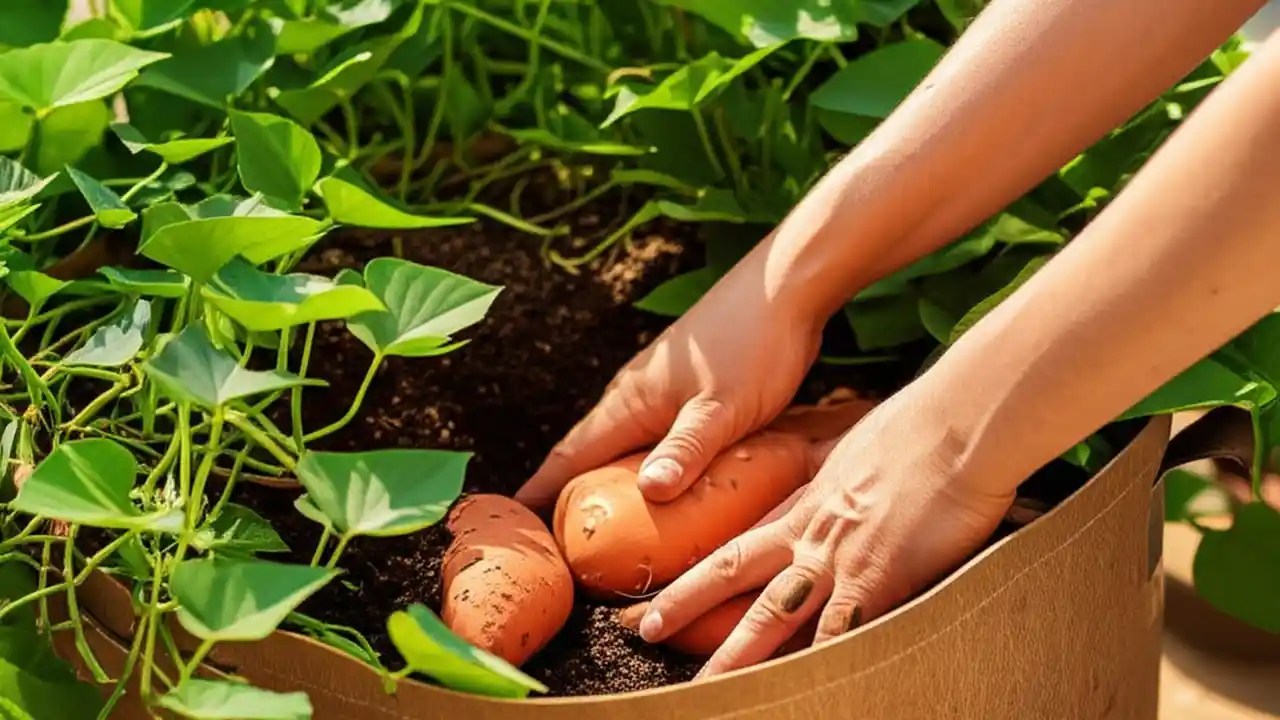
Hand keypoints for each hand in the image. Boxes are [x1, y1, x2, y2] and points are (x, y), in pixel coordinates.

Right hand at [515, 251, 823, 506]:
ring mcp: (660, 387)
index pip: (571, 455)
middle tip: (555, 538)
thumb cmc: (754, 344)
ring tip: (600, 519)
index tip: (514, 520)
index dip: (541, 490)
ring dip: (606, 476)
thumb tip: (649, 493)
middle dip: (568, 492)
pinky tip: (658, 481)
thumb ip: (686, 449)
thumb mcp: (722, 408)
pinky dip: (642, 461)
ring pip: (621, 441)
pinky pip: (651, 433)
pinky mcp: (687, 386)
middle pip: (589, 451)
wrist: (785, 286)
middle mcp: (634, 393)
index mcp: (631, 401)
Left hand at [634, 387, 1017, 676]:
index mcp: (808, 504)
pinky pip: (840, 634)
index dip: (701, 571)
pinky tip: (802, 691)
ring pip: (774, 616)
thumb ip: (843, 472)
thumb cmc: (923, 430)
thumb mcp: (863, 451)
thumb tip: (845, 472)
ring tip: (707, 691)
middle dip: (687, 605)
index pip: (742, 545)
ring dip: (737, 656)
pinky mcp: (878, 578)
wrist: (958, 425)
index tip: (667, 593)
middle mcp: (811, 533)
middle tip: (642, 632)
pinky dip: (819, 664)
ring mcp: (840, 558)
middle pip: (735, 574)